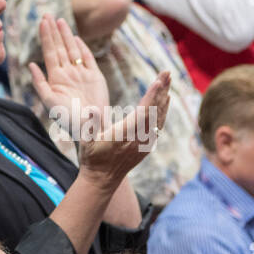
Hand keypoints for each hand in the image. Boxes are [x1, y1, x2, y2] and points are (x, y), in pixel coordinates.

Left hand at [28, 15, 109, 137]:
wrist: (91, 128)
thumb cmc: (68, 119)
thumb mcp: (49, 101)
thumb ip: (40, 83)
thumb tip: (30, 65)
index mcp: (56, 78)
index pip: (49, 52)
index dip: (46, 36)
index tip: (42, 22)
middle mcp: (67, 73)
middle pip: (59, 47)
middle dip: (54, 31)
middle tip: (47, 14)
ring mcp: (81, 74)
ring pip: (72, 50)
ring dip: (66, 36)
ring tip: (60, 21)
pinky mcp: (95, 77)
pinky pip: (88, 59)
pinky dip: (82, 48)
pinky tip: (76, 38)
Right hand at [76, 71, 171, 188]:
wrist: (101, 180)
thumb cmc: (91, 158)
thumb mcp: (85, 141)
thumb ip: (89, 125)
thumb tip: (93, 109)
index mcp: (126, 135)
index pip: (143, 112)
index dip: (151, 96)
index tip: (158, 81)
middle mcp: (140, 139)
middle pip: (155, 111)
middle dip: (161, 90)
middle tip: (167, 72)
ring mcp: (145, 143)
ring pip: (159, 117)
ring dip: (164, 98)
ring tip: (167, 81)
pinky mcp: (146, 145)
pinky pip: (159, 125)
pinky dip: (163, 110)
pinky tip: (165, 101)